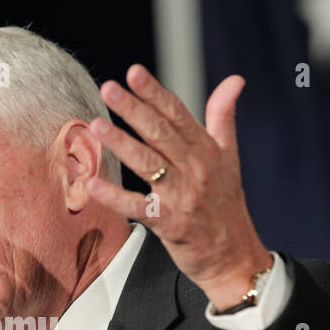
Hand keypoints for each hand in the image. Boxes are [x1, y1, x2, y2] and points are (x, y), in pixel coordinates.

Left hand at [85, 64, 272, 309]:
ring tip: (96, 126)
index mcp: (207, 150)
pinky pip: (139, 208)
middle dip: (133, 109)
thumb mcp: (231, 158)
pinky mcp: (171, 224)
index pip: (177, 114)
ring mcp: (183, 197)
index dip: (154, 92)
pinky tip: (93, 185)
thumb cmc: (227, 206)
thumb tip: (235, 80)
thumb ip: (223, 118)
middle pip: (160, 133)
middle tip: (109, 89)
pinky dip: (116, 198)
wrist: (236, 258)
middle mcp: (196, 169)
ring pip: (148, 164)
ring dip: (122, 144)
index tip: (133, 72)